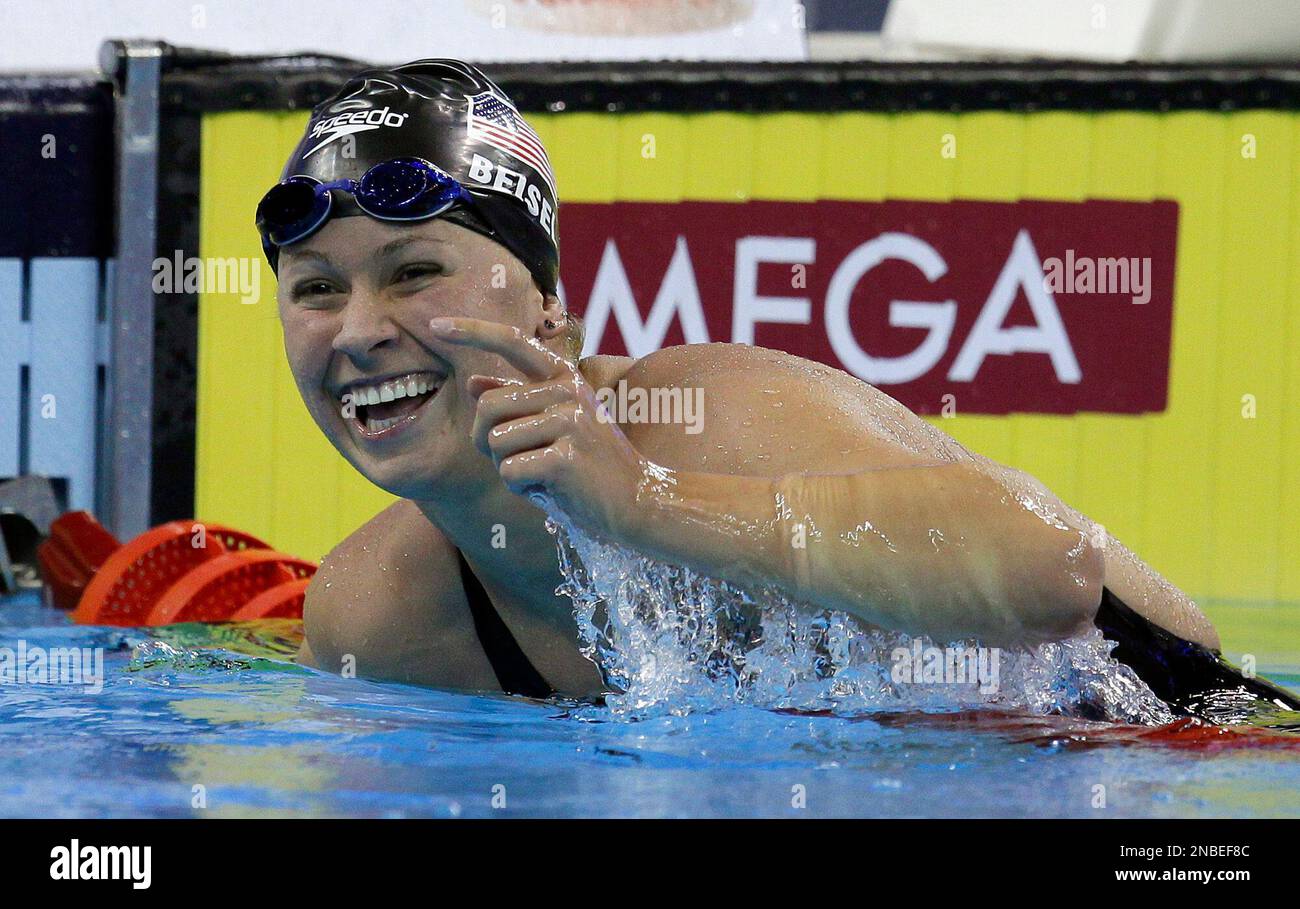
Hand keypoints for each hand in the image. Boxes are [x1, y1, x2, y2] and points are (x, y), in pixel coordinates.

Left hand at [428, 316, 644, 536]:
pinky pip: (508, 471)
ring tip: (544, 475)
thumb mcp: (555, 425)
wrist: (638, 501)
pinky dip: (522, 489)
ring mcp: (569, 421)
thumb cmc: (589, 465)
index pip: (511, 340)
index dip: (471, 331)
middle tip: (523, 460)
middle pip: (487, 407)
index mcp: (564, 376)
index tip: (434, 325)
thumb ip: (516, 401)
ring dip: (508, 468)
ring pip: (494, 442)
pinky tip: (552, 491)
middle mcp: (568, 390)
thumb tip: (473, 382)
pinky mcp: (565, 457)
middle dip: (488, 441)